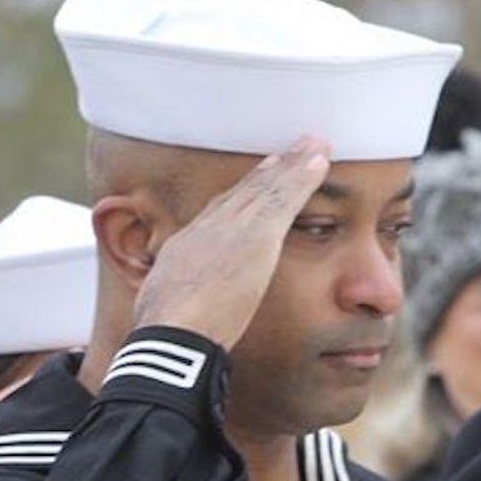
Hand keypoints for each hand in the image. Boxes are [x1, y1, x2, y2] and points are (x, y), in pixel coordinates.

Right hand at [133, 137, 330, 349]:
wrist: (173, 332)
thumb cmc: (164, 334)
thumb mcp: (159, 310)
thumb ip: (174, 304)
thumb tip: (166, 313)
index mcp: (185, 247)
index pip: (215, 215)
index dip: (235, 197)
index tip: (251, 182)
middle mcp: (208, 229)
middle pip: (242, 192)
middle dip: (266, 172)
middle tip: (284, 152)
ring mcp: (233, 230)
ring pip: (267, 188)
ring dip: (291, 164)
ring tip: (313, 146)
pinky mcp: (258, 236)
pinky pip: (285, 199)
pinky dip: (303, 177)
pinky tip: (320, 161)